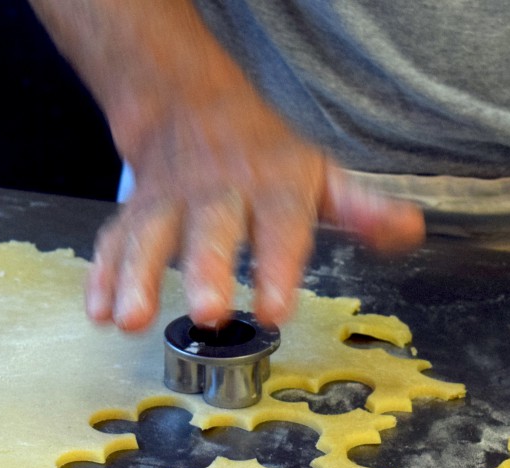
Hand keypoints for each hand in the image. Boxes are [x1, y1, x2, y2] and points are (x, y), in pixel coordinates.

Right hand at [83, 32, 422, 331]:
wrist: (192, 104)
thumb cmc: (266, 157)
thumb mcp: (320, 176)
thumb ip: (362, 209)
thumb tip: (409, 230)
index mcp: (272, 186)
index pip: (280, 226)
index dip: (277, 267)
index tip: (275, 309)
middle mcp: (219, 192)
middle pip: (211, 228)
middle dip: (206, 270)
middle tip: (206, 314)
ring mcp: (171, 200)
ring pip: (150, 233)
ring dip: (138, 276)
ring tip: (131, 320)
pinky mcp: (135, 211)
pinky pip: (113, 239)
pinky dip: (102, 274)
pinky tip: (100, 311)